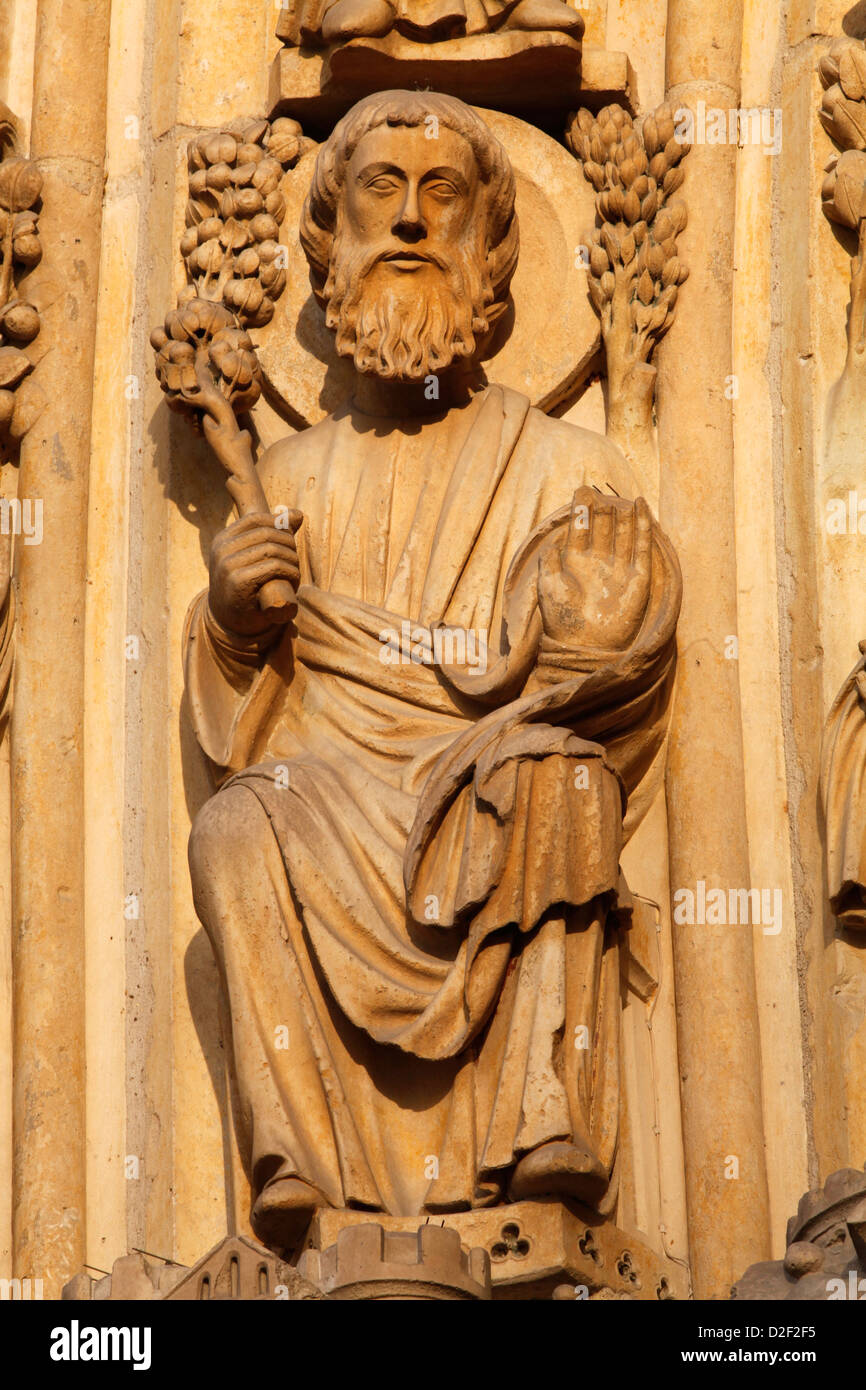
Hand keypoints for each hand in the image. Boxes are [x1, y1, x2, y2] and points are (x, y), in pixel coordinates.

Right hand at [208, 510, 301, 637]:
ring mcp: (227, 565)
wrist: (230, 624)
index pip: (257, 518)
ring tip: (294, 573)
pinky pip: (274, 566)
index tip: (289, 542)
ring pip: (273, 550)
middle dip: (289, 544)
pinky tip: (292, 581)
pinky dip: (290, 572)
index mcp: (223, 539)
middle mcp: (221, 549)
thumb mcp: (255, 559)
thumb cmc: (247, 589)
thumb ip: (274, 535)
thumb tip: (298, 514)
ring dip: (292, 561)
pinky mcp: (238, 581)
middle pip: (268, 533)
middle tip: (294, 561)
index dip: (280, 525)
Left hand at [537, 488, 652, 650]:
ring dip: (623, 516)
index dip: (580, 510)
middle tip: (599, 492)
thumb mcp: (549, 585)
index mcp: (575, 564)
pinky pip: (642, 547)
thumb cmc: (563, 619)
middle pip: (602, 528)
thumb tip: (554, 539)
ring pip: (623, 534)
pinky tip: (642, 507)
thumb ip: (550, 560)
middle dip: (601, 510)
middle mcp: (598, 563)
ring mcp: (619, 569)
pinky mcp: (638, 578)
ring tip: (623, 497)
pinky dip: (644, 526)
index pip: (580, 529)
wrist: (586, 646)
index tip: (581, 491)